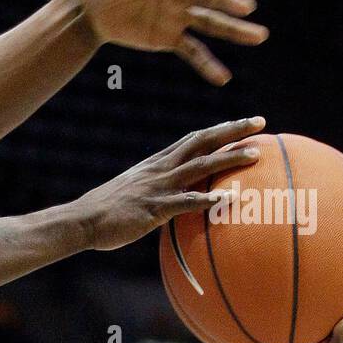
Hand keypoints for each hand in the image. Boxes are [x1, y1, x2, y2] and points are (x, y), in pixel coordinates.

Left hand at [73, 0, 268, 84]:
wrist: (90, 5)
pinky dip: (206, 65)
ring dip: (233, 30)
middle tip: (249, 8)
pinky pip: (191, 51)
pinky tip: (224, 78)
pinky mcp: (167, 37)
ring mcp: (175, 16)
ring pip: (208, 23)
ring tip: (260, 36)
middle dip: (228, 2)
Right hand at [76, 117, 263, 250]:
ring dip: (229, 159)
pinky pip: (185, 202)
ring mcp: (158, 188)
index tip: (245, 124)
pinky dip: (207, 199)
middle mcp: (160, 169)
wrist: (82, 219)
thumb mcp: (133, 191)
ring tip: (255, 155)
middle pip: (202, 143)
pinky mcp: (153, 209)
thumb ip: (155, 189)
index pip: (194, 140)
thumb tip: (173, 197)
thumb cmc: (106, 211)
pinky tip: (227, 198)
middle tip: (260, 123)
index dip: (220, 130)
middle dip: (232, 131)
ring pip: (200, 167)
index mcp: (156, 164)